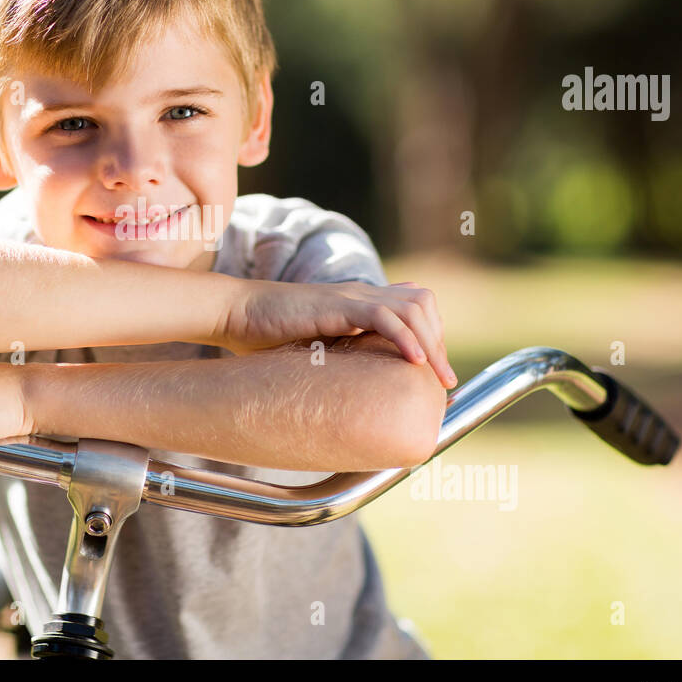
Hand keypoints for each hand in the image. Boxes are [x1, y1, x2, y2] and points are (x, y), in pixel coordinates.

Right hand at [224, 279, 456, 387]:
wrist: (237, 314)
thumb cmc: (267, 337)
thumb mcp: (314, 347)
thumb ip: (339, 355)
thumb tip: (357, 387)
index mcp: (359, 302)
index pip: (415, 306)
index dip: (431, 337)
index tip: (433, 374)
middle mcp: (362, 294)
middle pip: (424, 305)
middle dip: (440, 343)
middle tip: (444, 382)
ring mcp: (351, 297)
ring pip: (413, 310)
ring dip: (432, 345)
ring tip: (438, 378)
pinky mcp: (338, 306)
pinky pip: (384, 316)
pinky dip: (406, 338)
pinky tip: (415, 363)